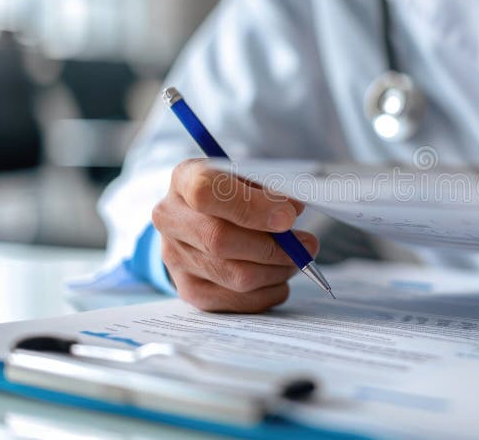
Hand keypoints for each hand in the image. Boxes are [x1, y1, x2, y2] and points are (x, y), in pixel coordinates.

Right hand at [152, 159, 317, 312]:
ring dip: (276, 271)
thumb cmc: (236, 191)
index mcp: (185, 179)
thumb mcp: (251, 176)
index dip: (251, 207)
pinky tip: (279, 277)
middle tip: (307, 246)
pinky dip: (268, 292)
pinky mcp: (189, 289)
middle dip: (273, 247)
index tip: (289, 217)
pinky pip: (236, 301)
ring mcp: (175, 257)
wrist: (204, 217)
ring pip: (234, 275)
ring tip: (296, 259)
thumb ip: (269, 187)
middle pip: (220, 240)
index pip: (206, 192)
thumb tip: (292, 210)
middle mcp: (171, 218)